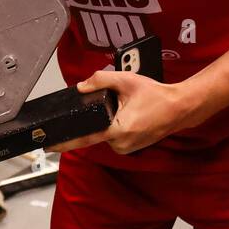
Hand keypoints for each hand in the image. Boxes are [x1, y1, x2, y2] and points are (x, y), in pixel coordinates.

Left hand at [48, 70, 193, 154]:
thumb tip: (81, 86)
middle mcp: (120, 144)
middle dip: (99, 117)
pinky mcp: (130, 148)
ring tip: (128, 108)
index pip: (84, 138)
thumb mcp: (126, 81)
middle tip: (119, 103)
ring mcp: (126, 148)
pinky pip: (114, 136)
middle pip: (95, 131)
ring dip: (108, 121)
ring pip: (105, 133)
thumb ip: (100, 80)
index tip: (49, 145)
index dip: (65, 142)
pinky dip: (115, 125)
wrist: (180, 108)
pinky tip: (128, 115)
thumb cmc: (157, 96)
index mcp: (117, 130)